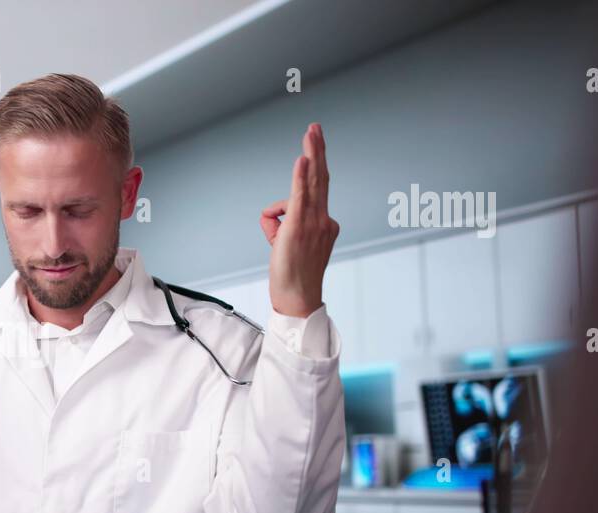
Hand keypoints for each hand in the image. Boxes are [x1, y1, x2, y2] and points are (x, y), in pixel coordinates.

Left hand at [259, 123, 339, 317]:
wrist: (298, 299)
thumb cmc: (292, 276)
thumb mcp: (287, 244)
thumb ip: (280, 224)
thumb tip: (272, 215)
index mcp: (325, 223)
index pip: (317, 190)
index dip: (317, 166)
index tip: (314, 146)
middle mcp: (323, 220)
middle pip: (320, 178)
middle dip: (318, 150)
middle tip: (315, 127)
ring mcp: (314, 223)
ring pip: (312, 182)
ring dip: (312, 153)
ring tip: (311, 132)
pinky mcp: (299, 228)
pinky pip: (301, 197)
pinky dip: (301, 177)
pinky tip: (302, 160)